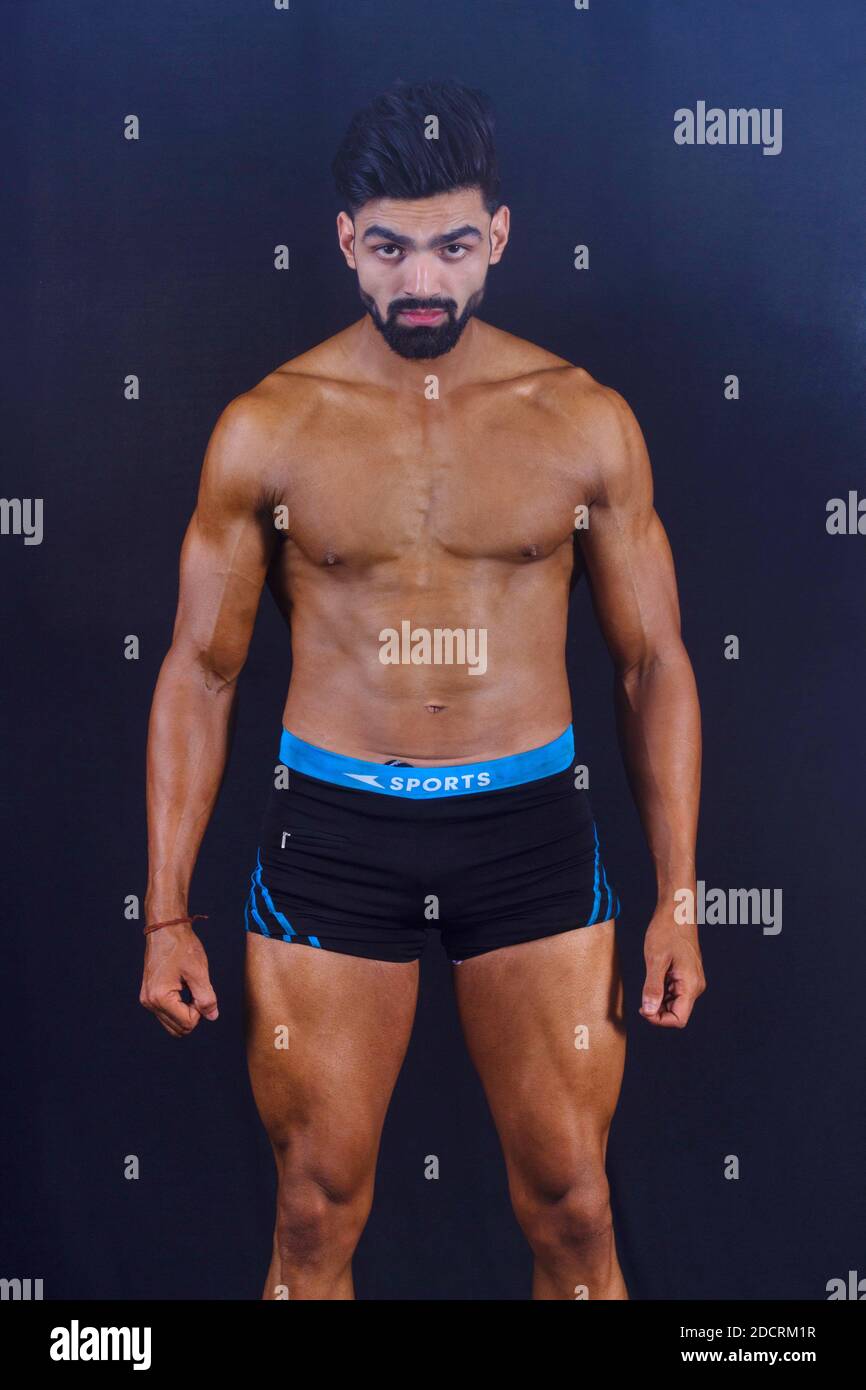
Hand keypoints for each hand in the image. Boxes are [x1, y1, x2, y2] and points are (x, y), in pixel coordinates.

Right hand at [139, 923, 218, 1035]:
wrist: (165, 928)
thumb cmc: (181, 946)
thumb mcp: (198, 972)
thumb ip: (206, 998)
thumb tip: (212, 1016)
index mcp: (160, 997)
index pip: (187, 1023)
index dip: (200, 1011)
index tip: (201, 990)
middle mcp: (150, 1002)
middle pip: (178, 1029)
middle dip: (192, 1014)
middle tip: (197, 990)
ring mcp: (147, 999)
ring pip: (172, 1024)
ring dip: (185, 1012)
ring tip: (190, 988)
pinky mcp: (149, 994)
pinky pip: (166, 1013)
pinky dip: (178, 1007)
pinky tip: (183, 989)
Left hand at [640, 909, 705, 1027]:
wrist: (677, 911)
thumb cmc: (667, 931)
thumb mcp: (655, 960)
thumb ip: (652, 988)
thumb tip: (648, 1011)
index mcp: (691, 985)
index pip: (678, 1019)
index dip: (658, 1020)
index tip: (642, 1008)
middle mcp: (695, 986)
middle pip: (676, 1013)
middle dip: (657, 1010)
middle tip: (642, 995)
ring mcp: (692, 980)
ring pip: (674, 1002)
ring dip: (659, 999)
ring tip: (649, 979)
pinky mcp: (687, 975)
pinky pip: (674, 991)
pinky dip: (662, 989)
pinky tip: (655, 975)